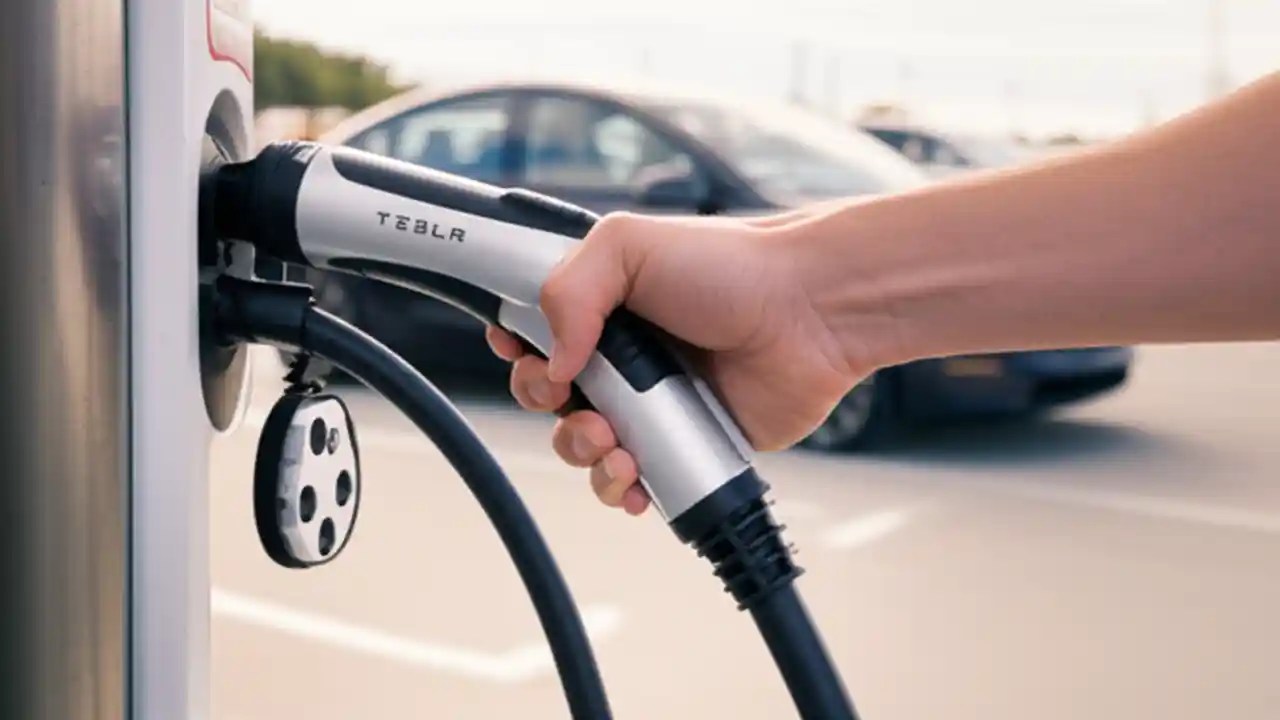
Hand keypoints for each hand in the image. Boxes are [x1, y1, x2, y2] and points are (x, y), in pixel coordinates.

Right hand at [487, 211, 865, 515]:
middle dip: (546, 404)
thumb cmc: (732, 267)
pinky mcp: (684, 445)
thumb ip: (569, 290)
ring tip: (614, 443)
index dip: (518, 350)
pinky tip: (635, 477)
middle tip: (575, 398)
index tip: (521, 353)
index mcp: (601, 304)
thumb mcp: (630, 246)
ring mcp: (651, 404)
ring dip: (582, 452)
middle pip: (548, 397)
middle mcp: (621, 356)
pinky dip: (621, 488)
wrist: (808, 312)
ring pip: (584, 446)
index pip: (533, 334)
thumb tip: (555, 362)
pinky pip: (635, 482)